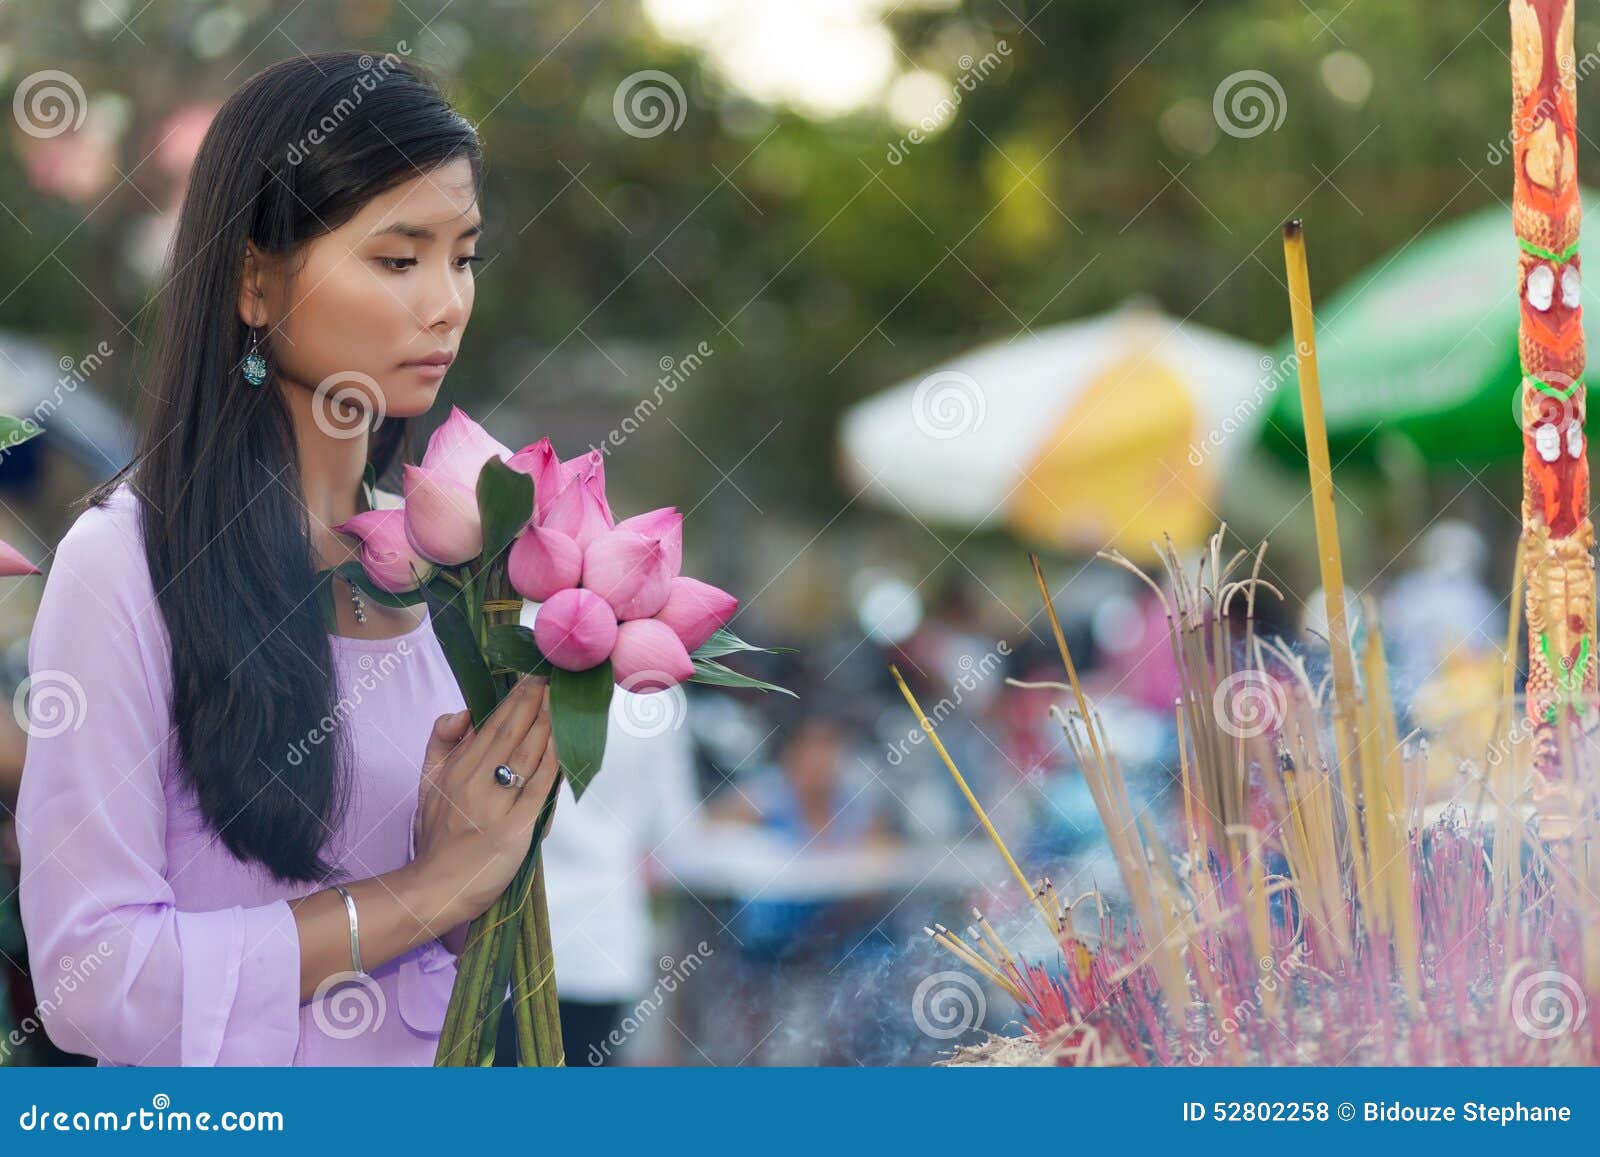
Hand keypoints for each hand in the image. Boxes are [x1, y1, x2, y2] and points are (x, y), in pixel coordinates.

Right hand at [408, 675, 559, 932]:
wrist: (433, 889)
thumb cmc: (436, 835)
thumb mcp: (427, 782)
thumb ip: (442, 742)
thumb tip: (466, 710)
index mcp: (456, 768)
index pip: (491, 723)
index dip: (516, 697)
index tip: (535, 676)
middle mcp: (475, 782)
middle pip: (512, 732)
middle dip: (536, 701)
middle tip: (556, 677)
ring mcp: (495, 806)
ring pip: (527, 754)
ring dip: (549, 724)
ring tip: (564, 700)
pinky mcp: (514, 830)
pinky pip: (539, 788)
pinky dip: (554, 763)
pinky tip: (566, 743)